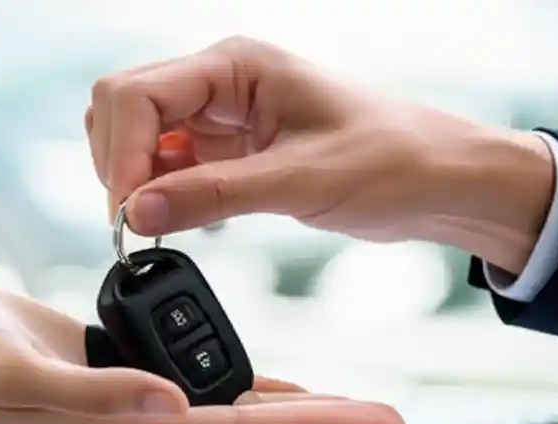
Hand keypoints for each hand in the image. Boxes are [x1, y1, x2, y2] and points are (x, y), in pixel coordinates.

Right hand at [0, 285, 407, 423]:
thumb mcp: (23, 370)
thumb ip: (97, 391)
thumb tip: (175, 406)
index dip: (315, 423)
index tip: (377, 420)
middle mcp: (139, 418)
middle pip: (252, 420)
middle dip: (323, 418)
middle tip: (389, 415)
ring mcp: (131, 395)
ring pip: (229, 400)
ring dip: (290, 399)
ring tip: (348, 399)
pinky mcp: (120, 365)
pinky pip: (194, 373)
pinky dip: (237, 371)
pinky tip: (264, 369)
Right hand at [86, 36, 555, 274]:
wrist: (439, 182)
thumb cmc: (392, 162)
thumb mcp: (301, 182)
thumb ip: (215, 194)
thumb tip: (138, 210)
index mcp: (237, 64)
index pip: (137, 92)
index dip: (121, 152)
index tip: (128, 210)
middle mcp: (221, 81)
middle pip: (123, 106)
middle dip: (118, 163)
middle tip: (136, 221)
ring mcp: (222, 114)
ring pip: (141, 137)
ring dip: (136, 179)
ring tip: (157, 224)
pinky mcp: (231, 150)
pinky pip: (170, 165)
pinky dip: (162, 193)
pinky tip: (182, 222)